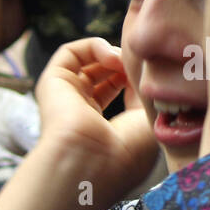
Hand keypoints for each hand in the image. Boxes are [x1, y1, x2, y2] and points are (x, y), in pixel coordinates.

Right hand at [0, 37, 156, 209]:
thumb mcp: (150, 121)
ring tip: (127, 62)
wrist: (91, 162)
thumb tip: (146, 70)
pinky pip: (71, 52)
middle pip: (104, 72)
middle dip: (127, 63)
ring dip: (113, 54)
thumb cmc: (125, 152)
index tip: (155, 75)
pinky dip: (95, 46)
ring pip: (88, 60)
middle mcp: (82, 111)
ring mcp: (66, 96)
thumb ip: (150, 92)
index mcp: (103, 127)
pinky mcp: (53, 82)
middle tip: (143, 64)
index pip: (119, 88)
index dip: (139, 76)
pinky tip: (113, 57)